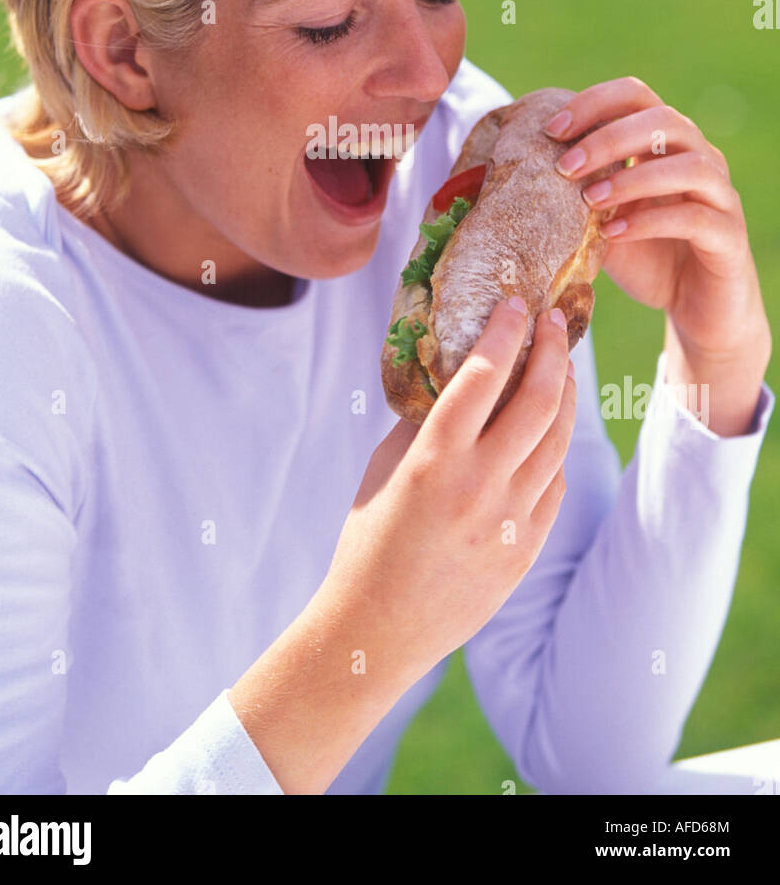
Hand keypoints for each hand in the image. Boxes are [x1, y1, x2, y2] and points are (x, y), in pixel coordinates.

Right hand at [320, 301, 574, 689]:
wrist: (378, 630)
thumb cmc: (368, 542)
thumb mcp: (383, 470)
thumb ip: (421, 424)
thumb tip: (450, 379)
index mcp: (435, 458)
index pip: (483, 375)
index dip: (504, 331)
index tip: (515, 302)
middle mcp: (480, 484)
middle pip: (539, 400)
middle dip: (553, 351)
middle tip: (553, 323)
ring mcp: (510, 520)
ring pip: (558, 441)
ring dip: (565, 396)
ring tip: (561, 369)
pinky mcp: (526, 549)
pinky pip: (553, 485)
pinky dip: (554, 451)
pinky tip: (547, 435)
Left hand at [545, 75, 771, 431]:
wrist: (696, 308)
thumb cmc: (645, 256)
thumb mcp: (598, 221)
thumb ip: (571, 194)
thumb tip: (496, 181)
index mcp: (664, 142)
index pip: (634, 95)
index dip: (593, 103)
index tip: (552, 129)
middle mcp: (699, 157)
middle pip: (662, 119)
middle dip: (607, 138)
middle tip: (565, 166)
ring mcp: (719, 194)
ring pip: (687, 164)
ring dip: (633, 177)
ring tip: (590, 199)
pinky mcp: (728, 236)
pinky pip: (696, 217)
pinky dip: (651, 220)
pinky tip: (615, 234)